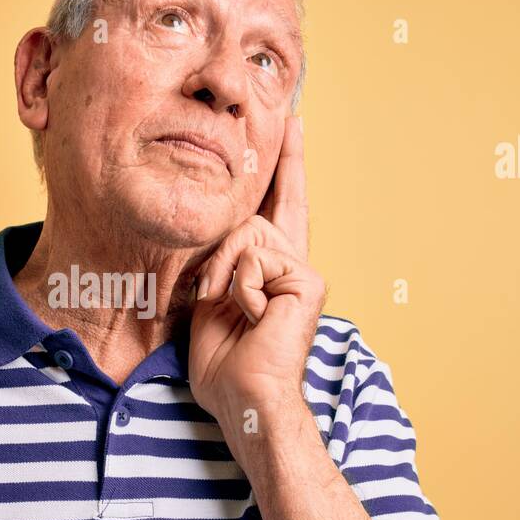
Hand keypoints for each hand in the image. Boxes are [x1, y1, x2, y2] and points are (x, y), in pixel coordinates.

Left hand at [188, 115, 326, 426]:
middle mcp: (294, 264)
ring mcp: (303, 271)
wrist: (244, 396)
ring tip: (229, 310)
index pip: (280, 204)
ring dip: (223, 274)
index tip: (294, 122)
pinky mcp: (308, 280)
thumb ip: (221, 259)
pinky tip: (252, 316)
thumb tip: (218, 232)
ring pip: (244, 234)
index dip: (287, 164)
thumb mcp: (212, 299)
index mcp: (272, 268)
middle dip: (220, 257)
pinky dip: (239, 288)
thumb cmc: (223, 362)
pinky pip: (254, 258)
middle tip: (220, 300)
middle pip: (247, 218)